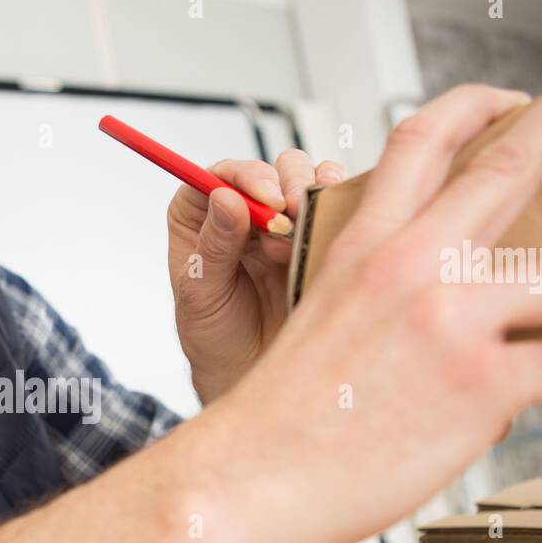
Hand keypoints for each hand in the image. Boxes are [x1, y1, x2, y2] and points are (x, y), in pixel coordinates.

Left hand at [167, 150, 346, 404]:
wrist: (250, 372)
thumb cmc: (216, 337)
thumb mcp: (201, 296)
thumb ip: (213, 247)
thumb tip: (225, 199)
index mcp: (201, 215)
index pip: (219, 174)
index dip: (245, 175)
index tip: (264, 197)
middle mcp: (244, 210)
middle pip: (270, 170)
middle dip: (285, 185)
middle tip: (291, 215)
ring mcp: (285, 220)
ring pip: (307, 180)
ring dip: (311, 197)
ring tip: (300, 237)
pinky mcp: (320, 234)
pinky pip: (336, 205)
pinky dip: (340, 209)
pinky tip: (333, 234)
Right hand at [186, 59, 541, 542]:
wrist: (245, 481)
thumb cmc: (274, 419)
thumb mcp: (316, 325)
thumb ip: (380, 301)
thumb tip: (445, 321)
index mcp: (363, 248)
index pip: (422, 143)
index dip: (473, 105)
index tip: (507, 97)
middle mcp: (411, 268)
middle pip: (512, 165)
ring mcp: (451, 322)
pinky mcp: (482, 384)